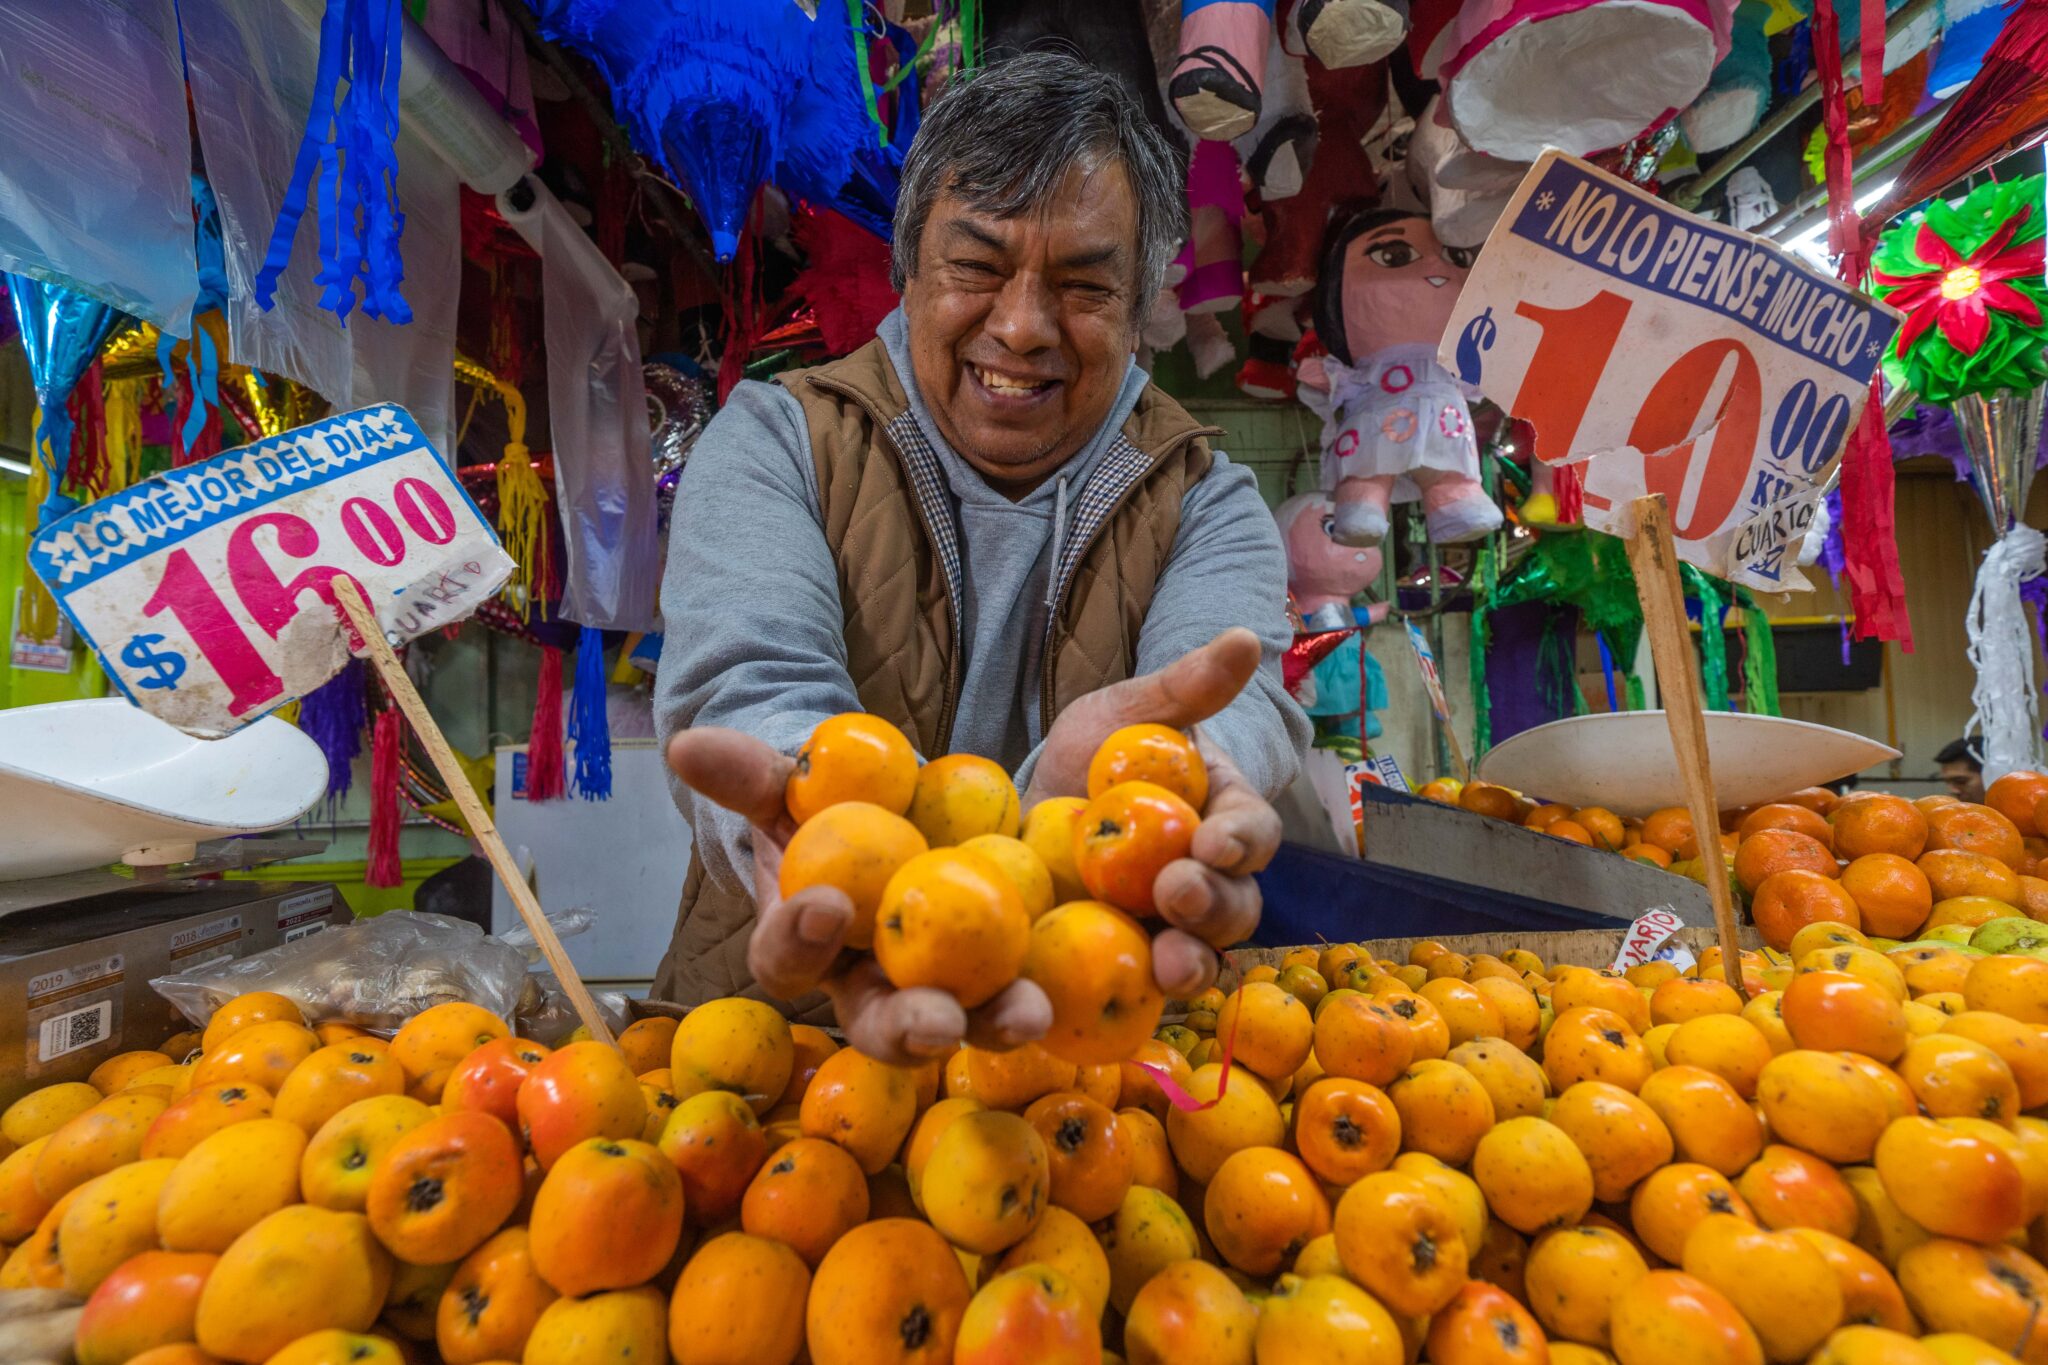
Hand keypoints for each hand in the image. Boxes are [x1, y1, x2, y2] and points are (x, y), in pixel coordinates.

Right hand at [665, 728, 1052, 1065]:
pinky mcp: (1017, 969)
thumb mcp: (789, 784)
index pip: (787, 963)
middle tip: (940, 1019)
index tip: (826, 906)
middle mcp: (876, 988)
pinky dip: (1067, 982)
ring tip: (1030, 1011)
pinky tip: (1110, 971)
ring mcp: (950, 989)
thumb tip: (684, 743)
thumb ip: (747, 772)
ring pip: (972, 1022)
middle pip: (885, 1027)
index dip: (799, 944)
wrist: (902, 810)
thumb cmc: (828, 804)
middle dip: (911, 1029)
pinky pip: (1041, 984)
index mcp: (809, 950)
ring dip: (1000, 1022)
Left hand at [1026, 627, 1283, 999]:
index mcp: (1220, 818)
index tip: (1214, 839)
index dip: (1242, 838)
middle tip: (1177, 892)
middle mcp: (1208, 881)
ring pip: (1201, 957)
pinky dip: (1134, 998)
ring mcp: (1168, 931)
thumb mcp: (1123, 713)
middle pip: (1237, 905)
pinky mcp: (1125, 969)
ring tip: (1168, 964)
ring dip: (1192, 962)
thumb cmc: (1086, 756)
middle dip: (1215, 904)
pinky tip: (1117, 997)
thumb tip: (1243, 636)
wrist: (1021, 810)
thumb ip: (1182, 689)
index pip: (1251, 830)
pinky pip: (1139, 993)